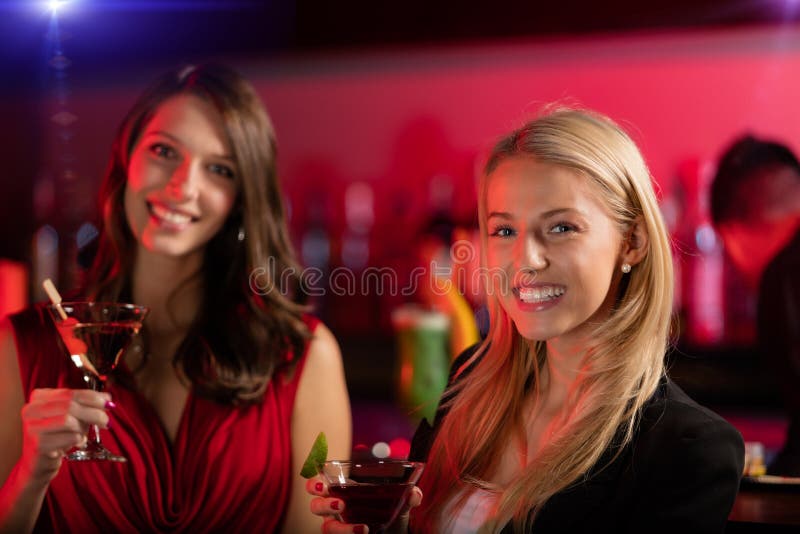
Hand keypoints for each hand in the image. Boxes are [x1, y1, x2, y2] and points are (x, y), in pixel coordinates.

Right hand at [18, 388, 110, 484]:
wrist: (40, 463)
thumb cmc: (58, 435)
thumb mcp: (73, 416)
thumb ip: (87, 405)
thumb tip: (107, 397)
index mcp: (39, 397)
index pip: (70, 393)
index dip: (92, 397)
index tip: (108, 402)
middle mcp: (31, 410)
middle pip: (70, 406)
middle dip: (93, 412)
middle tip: (106, 421)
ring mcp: (32, 427)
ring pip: (68, 421)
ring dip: (84, 428)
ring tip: (85, 435)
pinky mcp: (38, 444)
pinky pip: (68, 438)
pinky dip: (78, 440)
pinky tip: (77, 443)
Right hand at [306, 475, 422, 533]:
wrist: (394, 533)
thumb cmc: (388, 510)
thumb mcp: (399, 502)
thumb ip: (409, 495)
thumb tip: (415, 493)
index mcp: (341, 491)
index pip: (318, 484)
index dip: (313, 484)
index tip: (322, 485)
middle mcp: (334, 510)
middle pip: (315, 506)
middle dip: (323, 504)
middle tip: (340, 505)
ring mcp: (338, 527)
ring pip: (326, 528)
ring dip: (341, 528)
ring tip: (362, 528)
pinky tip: (365, 532)